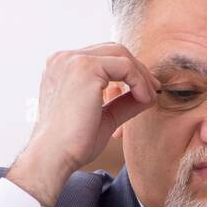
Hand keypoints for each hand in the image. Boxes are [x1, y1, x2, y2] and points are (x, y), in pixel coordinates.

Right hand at [8, 42, 159, 206]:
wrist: (53, 157)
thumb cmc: (72, 144)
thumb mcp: (102, 117)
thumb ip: (121, 102)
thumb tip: (147, 95)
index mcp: (61, 68)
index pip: (102, 57)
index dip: (127, 71)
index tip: (144, 90)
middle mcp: (64, 58)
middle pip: (112, 50)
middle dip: (137, 69)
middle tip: (153, 89)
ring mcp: (72, 60)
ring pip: (121, 54)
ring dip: (141, 75)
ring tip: (149, 98)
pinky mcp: (85, 67)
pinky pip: (125, 66)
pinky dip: (140, 82)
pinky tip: (144, 100)